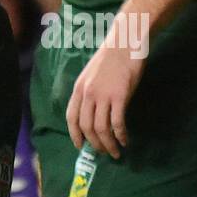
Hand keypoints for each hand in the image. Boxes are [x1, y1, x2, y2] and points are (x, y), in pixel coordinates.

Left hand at [65, 34, 145, 159]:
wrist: (124, 44)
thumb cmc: (110, 58)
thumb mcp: (91, 75)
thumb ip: (89, 92)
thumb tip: (91, 114)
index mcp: (79, 88)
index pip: (71, 117)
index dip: (75, 134)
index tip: (80, 146)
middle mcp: (88, 94)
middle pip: (87, 126)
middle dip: (94, 144)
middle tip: (103, 152)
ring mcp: (103, 95)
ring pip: (101, 128)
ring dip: (108, 144)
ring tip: (115, 152)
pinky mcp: (120, 97)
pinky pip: (117, 123)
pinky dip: (121, 136)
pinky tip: (125, 140)